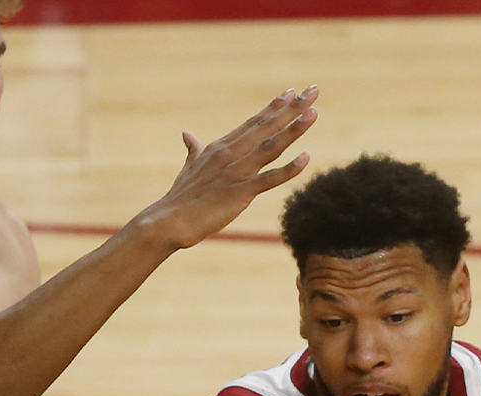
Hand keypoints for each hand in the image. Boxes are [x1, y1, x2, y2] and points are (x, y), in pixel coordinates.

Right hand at [138, 86, 318, 250]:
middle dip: (292, 108)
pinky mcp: (240, 193)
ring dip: (293, 129)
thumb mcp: (189, 168)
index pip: (253, 123)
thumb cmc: (179, 198)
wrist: (167, 221)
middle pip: (266, 126)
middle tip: (313, 90)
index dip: (274, 107)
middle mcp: (230, 154)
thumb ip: (193, 149)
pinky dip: (288, 169)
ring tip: (313, 113)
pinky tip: (306, 157)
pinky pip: (268, 179)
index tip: (292, 92)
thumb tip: (187, 134)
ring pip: (270, 146)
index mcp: (220, 148)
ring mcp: (236, 172)